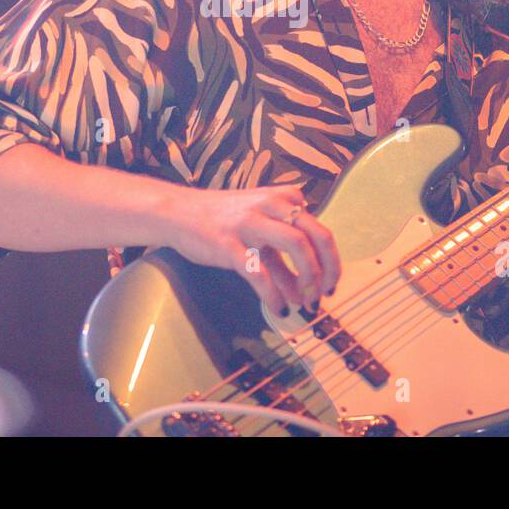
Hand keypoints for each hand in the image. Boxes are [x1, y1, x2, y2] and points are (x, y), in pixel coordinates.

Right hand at [167, 184, 340, 315]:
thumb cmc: (221, 223)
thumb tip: (301, 296)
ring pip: (296, 244)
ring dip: (308, 277)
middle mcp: (270, 206)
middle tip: (325, 295)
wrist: (177, 212)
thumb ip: (281, 265)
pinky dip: (273, 294)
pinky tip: (278, 308)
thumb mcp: (257, 237)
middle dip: (328, 269)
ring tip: (305, 302)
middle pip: (316, 234)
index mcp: (282, 199)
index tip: (329, 284)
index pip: (319, 230)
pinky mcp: (228, 243)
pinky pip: (259, 271)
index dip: (330, 261)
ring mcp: (249, 223)